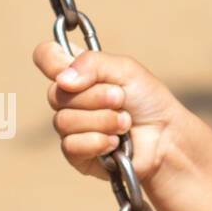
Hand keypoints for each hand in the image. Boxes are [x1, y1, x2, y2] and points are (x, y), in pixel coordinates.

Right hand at [33, 41, 182, 188]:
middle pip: (55, 94)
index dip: (52, 61)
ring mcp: (70, 126)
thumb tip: (63, 79)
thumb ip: (93, 64)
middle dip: (96, 97)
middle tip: (121, 99)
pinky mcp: (75, 153)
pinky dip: (99, 141)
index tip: (74, 72)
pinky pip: (71, 145)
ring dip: (103, 120)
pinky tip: (115, 142)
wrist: (166, 135)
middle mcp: (69, 98)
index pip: (45, 56)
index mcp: (78, 72)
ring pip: (64, 121)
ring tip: (125, 122)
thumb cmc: (147, 99)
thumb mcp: (126, 70)